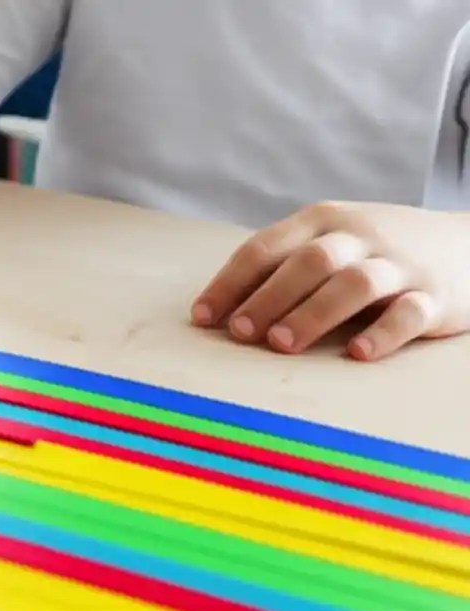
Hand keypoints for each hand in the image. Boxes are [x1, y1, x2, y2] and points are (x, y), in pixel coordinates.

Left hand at [191, 202, 469, 360]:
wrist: (467, 242)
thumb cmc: (376, 250)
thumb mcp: (330, 242)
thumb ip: (283, 267)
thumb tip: (222, 313)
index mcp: (322, 221)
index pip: (266, 248)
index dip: (231, 283)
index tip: (202, 317)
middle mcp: (360, 236)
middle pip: (309, 263)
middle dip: (269, 298)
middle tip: (241, 333)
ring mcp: (401, 264)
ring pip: (355, 284)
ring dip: (314, 314)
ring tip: (282, 345)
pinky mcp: (438, 296)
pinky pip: (409, 313)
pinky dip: (383, 333)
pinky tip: (358, 354)